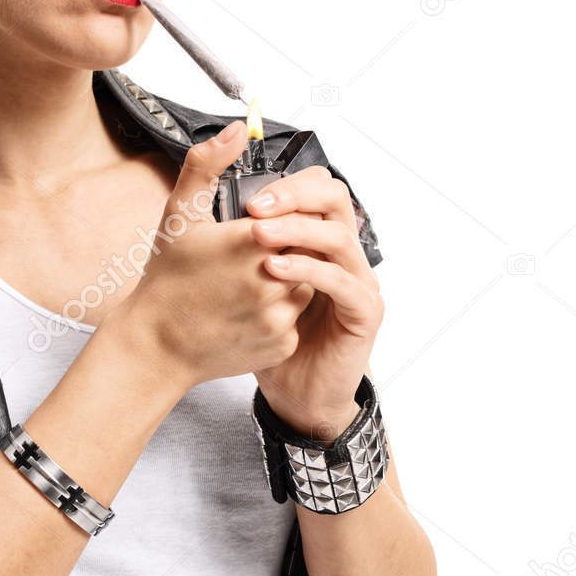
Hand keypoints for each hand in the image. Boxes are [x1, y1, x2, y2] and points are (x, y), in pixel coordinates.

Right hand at [119, 123, 315, 390]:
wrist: (155, 346)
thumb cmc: (166, 280)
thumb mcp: (179, 215)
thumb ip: (207, 164)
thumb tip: (238, 129)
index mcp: (252, 239)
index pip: (300, 213)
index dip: (284, 217)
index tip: (262, 225)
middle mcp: (271, 277)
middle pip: (307, 247)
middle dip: (286, 248)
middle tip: (252, 258)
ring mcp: (279, 314)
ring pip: (306, 283)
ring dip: (289, 279)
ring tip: (248, 284)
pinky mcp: (282, 343)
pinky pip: (297, 319)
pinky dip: (279, 314)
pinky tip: (246, 312)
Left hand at [244, 165, 383, 440]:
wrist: (292, 391)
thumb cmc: (266, 333)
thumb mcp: (244, 280)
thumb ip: (236, 241)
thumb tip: (211, 203)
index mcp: (318, 240)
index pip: (317, 189)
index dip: (287, 184)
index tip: (246, 194)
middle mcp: (343, 254)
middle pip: (335, 201)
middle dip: (294, 197)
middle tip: (253, 206)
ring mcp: (358, 281)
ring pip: (338, 237)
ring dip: (297, 230)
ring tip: (257, 234)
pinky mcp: (364, 312)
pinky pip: (343, 282)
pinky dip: (310, 270)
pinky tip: (276, 270)